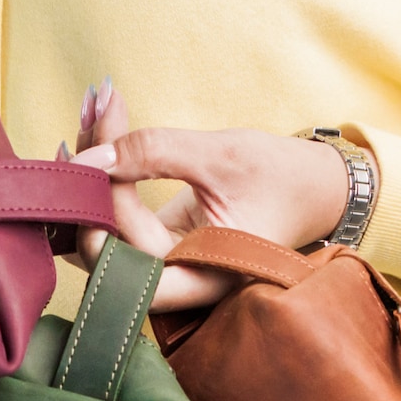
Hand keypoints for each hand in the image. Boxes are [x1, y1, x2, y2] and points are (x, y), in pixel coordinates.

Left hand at [64, 78, 352, 311]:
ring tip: (93, 117)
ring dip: (89, 181)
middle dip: (87, 188)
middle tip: (90, 120)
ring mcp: (163, 266)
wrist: (314, 189)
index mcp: (201, 280)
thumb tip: (88, 157)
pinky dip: (103, 181)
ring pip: (101, 234)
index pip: (127, 257)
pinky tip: (99, 135)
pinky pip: (115, 220)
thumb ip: (155, 154)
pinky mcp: (156, 244)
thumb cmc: (280, 178)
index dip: (105, 203)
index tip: (105, 138)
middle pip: (102, 251)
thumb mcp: (222, 156)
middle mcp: (176, 284)